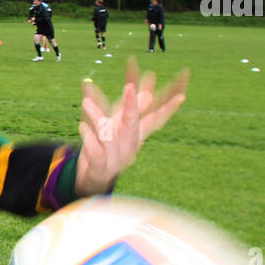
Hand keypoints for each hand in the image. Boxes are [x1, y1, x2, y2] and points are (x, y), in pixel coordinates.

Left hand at [75, 57, 187, 195]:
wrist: (94, 179)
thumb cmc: (106, 149)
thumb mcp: (114, 126)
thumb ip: (122, 107)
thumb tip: (134, 85)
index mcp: (136, 136)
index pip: (155, 120)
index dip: (168, 109)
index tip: (182, 97)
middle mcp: (129, 147)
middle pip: (133, 124)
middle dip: (131, 105)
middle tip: (129, 86)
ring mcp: (116, 159)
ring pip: (109, 136)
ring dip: (98, 117)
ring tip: (86, 102)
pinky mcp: (101, 167)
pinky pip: (96, 152)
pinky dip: (89, 138)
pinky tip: (82, 125)